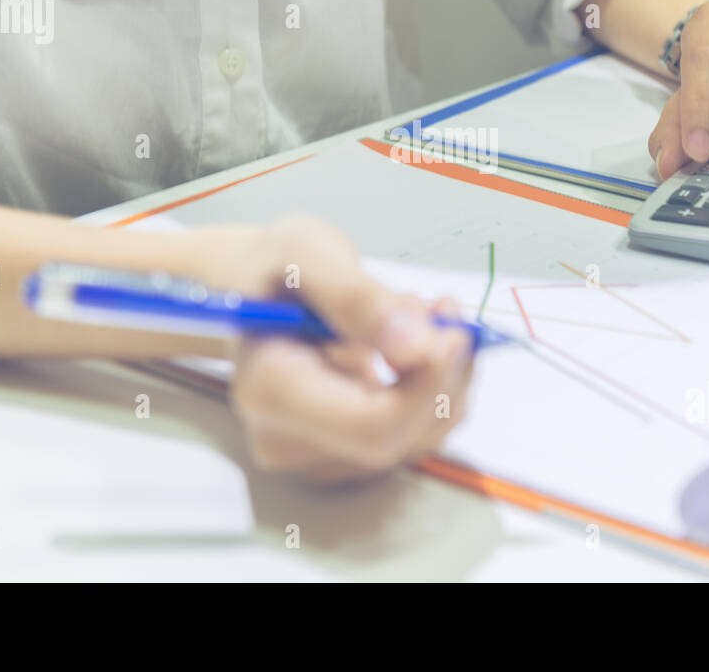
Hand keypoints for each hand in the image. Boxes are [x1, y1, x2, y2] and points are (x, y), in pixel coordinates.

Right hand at [194, 216, 473, 481]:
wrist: (256, 290)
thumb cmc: (274, 269)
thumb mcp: (307, 253)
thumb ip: (356, 298)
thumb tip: (415, 347)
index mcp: (268, 392)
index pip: (370, 426)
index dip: (427, 386)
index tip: (452, 333)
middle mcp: (285, 439)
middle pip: (398, 438)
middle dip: (443, 375)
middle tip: (449, 310)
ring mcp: (314, 455)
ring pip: (416, 438)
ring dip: (444, 376)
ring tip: (425, 312)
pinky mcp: (343, 454)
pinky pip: (413, 433)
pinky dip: (433, 386)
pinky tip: (418, 341)